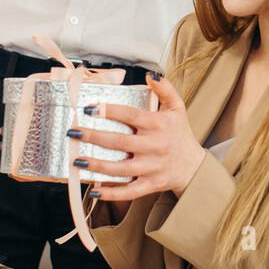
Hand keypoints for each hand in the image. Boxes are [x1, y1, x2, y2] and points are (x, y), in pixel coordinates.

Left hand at [69, 74, 206, 199]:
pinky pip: (129, 191)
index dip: (109, 111)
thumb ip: (165, 88)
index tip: (89, 108)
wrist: (194, 166)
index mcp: (158, 125)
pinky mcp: (151, 184)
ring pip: (121, 169)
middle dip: (94, 137)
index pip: (131, 115)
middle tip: (74, 133)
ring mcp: (152, 167)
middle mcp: (155, 146)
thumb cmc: (180, 134)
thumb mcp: (177, 108)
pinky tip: (94, 190)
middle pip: (120, 142)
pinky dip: (111, 193)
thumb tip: (150, 75)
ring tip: (77, 160)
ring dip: (97, 165)